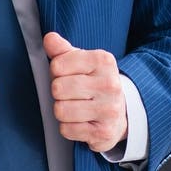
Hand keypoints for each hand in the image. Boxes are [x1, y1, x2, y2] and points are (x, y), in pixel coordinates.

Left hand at [44, 32, 126, 152]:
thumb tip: (49, 38)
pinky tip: (81, 121)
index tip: (68, 75)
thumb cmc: (94, 82)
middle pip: (58, 88)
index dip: (56, 72)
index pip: (58, 65)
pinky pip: (67, 129)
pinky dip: (69, 127)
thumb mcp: (80, 61)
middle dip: (59, 93)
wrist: (121, 112)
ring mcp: (108, 109)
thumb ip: (62, 50)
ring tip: (76, 107)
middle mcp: (109, 84)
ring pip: (60, 110)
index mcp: (103, 61)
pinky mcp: (104, 132)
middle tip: (71, 94)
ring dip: (62, 111)